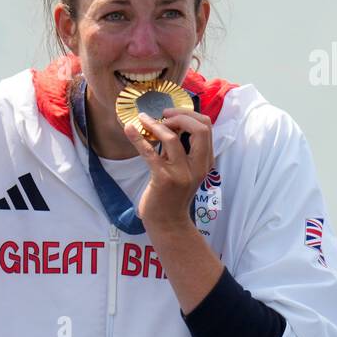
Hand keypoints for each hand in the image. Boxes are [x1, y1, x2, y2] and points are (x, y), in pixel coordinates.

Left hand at [125, 108, 214, 231]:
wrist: (167, 222)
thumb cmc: (173, 195)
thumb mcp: (185, 170)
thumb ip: (183, 150)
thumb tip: (171, 124)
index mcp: (206, 161)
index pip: (207, 127)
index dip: (189, 115)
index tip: (172, 114)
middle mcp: (198, 166)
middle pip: (199, 128)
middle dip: (180, 115)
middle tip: (162, 115)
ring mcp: (181, 173)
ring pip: (172, 138)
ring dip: (155, 125)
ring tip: (143, 119)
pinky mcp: (163, 179)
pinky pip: (150, 153)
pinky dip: (138, 139)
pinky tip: (129, 129)